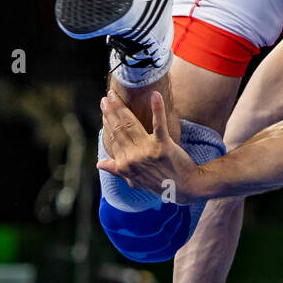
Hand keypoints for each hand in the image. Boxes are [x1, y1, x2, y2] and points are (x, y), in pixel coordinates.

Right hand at [96, 89, 206, 203]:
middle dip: (111, 111)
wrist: (184, 187)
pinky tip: (155, 95)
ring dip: (122, 108)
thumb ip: (116, 169)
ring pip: (131, 125)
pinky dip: (157, 108)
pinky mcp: (164, 146)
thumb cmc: (160, 181)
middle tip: (107, 95)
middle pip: (119, 129)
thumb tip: (99, 163)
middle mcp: (132, 158)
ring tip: (116, 95)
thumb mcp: (135, 178)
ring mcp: (147, 151)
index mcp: (124, 164)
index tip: (104, 107)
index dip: (108, 121)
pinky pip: (159, 124)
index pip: (113, 137)